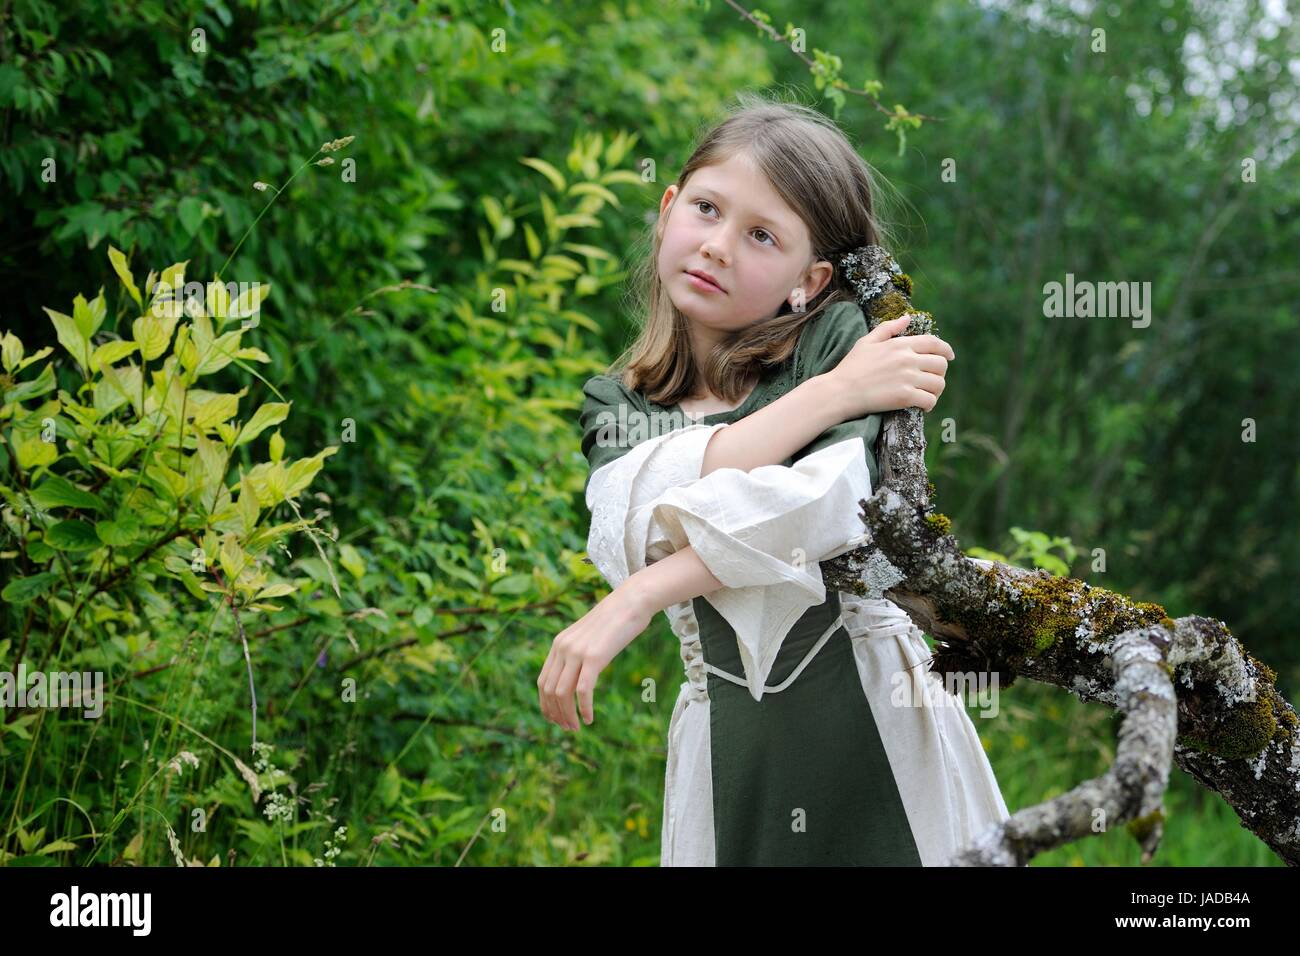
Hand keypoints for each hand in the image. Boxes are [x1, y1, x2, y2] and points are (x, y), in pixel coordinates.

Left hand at [537, 585, 651, 730]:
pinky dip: (584, 709)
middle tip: (568, 728)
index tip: (556, 719)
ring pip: (563, 694)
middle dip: (556, 714)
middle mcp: (562, 647)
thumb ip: (580, 653)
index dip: (546, 704)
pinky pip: (583, 690)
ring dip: (568, 716)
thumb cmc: (616, 620)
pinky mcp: (594, 657)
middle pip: (549, 691)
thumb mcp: (590, 637)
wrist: (632, 601)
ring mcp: (577, 652)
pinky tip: (589, 719)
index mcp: (559, 643)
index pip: (543, 681)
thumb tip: (579, 673)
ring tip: (577, 728)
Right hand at [824, 316, 955, 416]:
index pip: (934, 343)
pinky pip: (929, 400)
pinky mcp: (904, 397)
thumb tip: (907, 317)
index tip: (950, 356)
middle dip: (940, 372)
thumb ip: (888, 328)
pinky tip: (923, 406)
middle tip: (931, 380)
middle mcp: (907, 359)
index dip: (946, 350)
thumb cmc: (851, 367)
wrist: (840, 391)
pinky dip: (930, 404)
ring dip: (936, 390)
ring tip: (927, 394)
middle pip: (940, 364)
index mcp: (900, 344)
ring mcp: (907, 378)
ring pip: (938, 383)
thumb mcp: (867, 341)